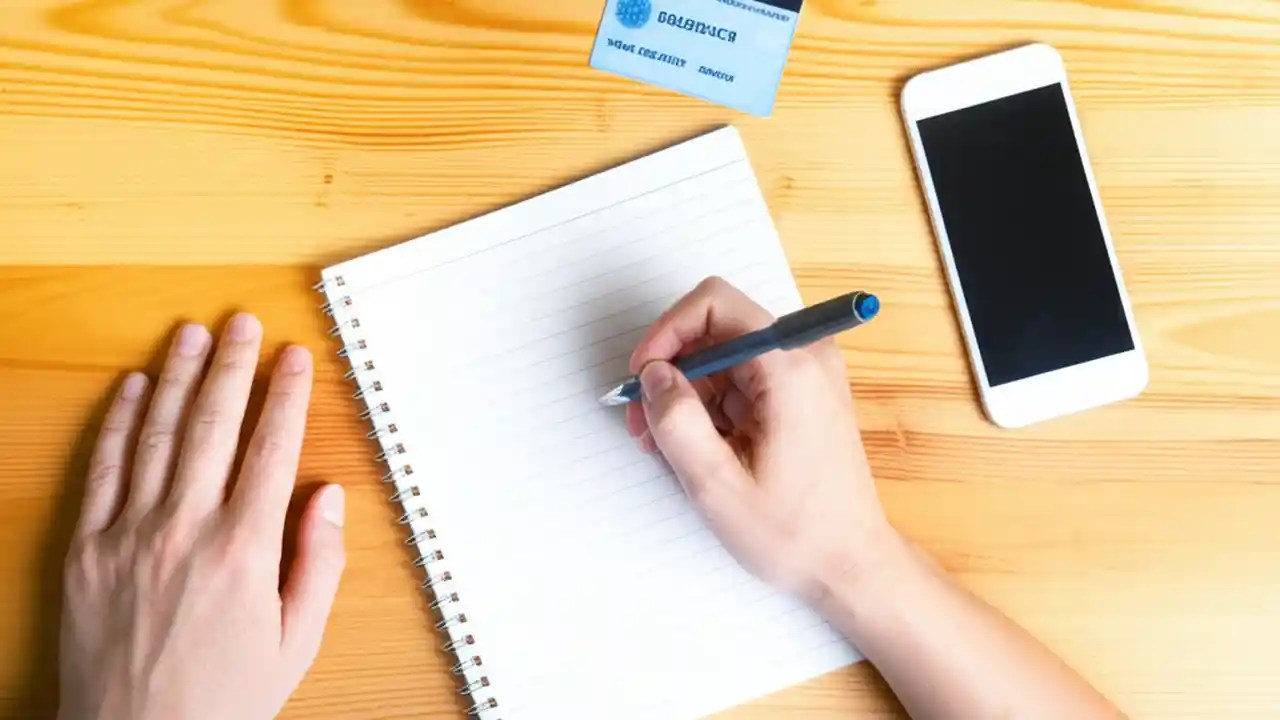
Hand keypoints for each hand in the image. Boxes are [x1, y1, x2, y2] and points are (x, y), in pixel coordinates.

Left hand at [58, 314, 344, 719]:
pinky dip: (117, 422)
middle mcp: (185, 530)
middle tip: (243, 325)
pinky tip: (132, 388)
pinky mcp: (86, 548)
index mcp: (244, 550)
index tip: (296, 359)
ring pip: (155, 435)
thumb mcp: (296, 641)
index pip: (271, 449)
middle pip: (212, 426)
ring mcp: (129, 534)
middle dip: (232, 367)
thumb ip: (318, 563)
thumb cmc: (223, 699)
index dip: (286, 396)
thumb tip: (326, 496)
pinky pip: (103, 469)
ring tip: (192, 334)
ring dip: (176, 377)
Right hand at [627, 277, 895, 602]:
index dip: (666, 332)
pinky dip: (710, 406)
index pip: (715, 304)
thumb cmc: (797, 533)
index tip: (643, 374)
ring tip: (666, 445)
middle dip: (670, 369)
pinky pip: (741, 380)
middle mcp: (805, 357)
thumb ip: (676, 421)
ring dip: (686, 393)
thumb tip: (654, 375)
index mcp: (791, 368)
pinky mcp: (801, 394)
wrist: (852, 565)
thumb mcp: (717, 485)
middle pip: (716, 330)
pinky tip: (696, 448)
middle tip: (644, 421)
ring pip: (723, 357)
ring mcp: (807, 374)